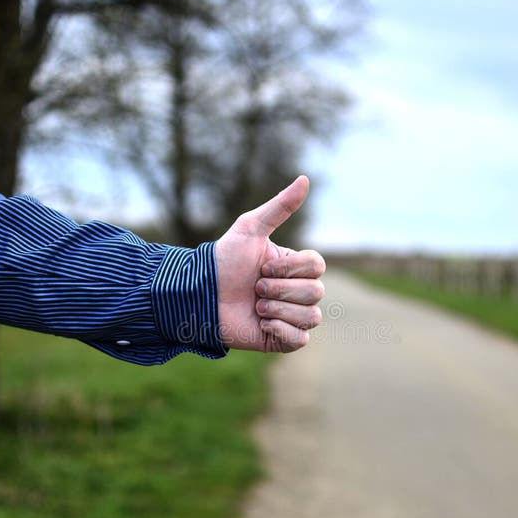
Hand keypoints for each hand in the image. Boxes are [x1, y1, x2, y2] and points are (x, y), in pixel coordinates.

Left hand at [215, 176, 324, 352]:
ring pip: (311, 316)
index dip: (291, 269)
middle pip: (316, 292)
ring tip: (256, 306)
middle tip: (255, 288)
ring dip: (278, 309)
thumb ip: (280, 206)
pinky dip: (280, 329)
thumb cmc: (223, 261)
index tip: (263, 267)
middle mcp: (297, 292)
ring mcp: (292, 317)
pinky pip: (300, 339)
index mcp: (294, 267)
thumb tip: (305, 178)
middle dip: (280, 289)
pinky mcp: (283, 339)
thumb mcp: (250, 228)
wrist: (200, 296)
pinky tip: (261, 323)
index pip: (318, 267)